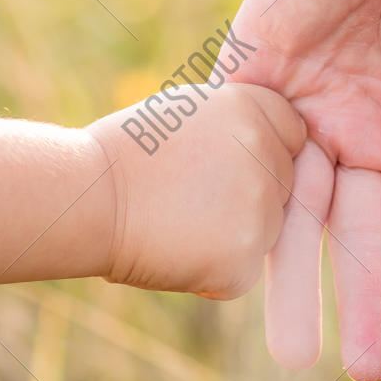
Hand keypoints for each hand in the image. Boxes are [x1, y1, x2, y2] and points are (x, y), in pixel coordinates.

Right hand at [88, 83, 305, 299]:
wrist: (88, 199)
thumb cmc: (124, 153)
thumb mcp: (187, 111)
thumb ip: (238, 124)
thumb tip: (272, 145)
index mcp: (253, 109)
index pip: (291, 135)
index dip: (260, 151)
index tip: (222, 161)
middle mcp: (266, 157)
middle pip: (283, 186)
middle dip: (249, 195)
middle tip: (191, 195)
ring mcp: (259, 213)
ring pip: (266, 231)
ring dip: (232, 234)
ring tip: (177, 221)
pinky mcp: (244, 262)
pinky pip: (243, 271)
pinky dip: (213, 271)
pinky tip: (174, 250)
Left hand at [230, 0, 380, 380]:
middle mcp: (365, 142)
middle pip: (360, 240)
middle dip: (364, 305)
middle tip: (362, 372)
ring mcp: (308, 114)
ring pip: (299, 213)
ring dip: (298, 280)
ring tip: (296, 351)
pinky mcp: (255, 79)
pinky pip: (245, 155)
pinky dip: (242, 208)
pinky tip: (238, 267)